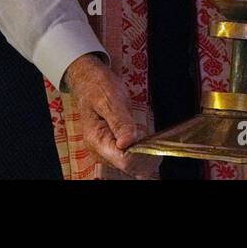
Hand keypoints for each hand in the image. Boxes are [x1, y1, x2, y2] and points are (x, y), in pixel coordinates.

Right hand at [62, 53, 158, 178]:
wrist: (89, 81)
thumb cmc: (98, 87)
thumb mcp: (110, 100)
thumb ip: (120, 123)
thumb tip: (127, 143)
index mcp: (96, 140)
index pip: (123, 160)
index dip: (142, 154)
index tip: (153, 142)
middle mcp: (99, 150)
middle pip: (128, 166)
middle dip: (146, 156)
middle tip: (158, 142)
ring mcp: (105, 150)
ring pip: (130, 165)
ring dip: (145, 156)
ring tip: (155, 143)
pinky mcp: (112, 148)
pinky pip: (129, 158)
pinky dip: (142, 154)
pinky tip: (149, 145)